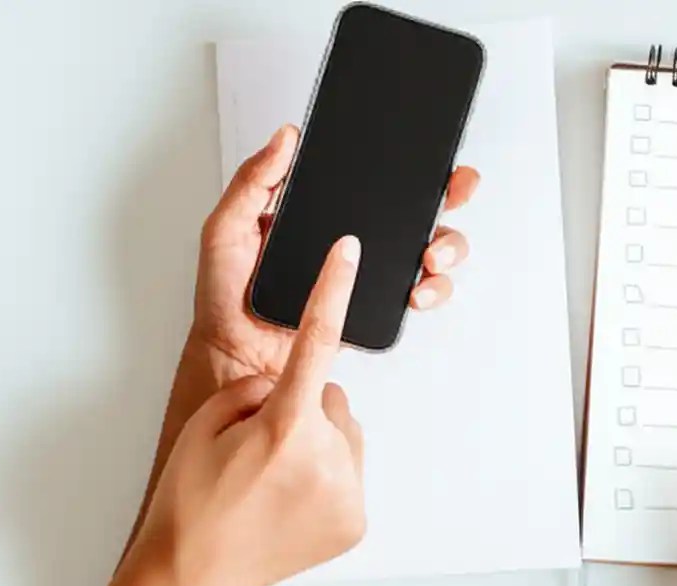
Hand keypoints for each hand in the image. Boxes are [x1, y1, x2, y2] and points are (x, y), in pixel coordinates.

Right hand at [132, 236, 366, 585]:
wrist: (194, 574)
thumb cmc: (191, 500)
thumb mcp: (208, 422)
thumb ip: (255, 386)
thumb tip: (290, 382)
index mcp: (285, 426)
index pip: (315, 341)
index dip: (331, 289)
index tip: (349, 250)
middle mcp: (327, 459)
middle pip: (329, 398)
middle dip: (299, 409)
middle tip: (258, 451)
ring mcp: (347, 494)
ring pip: (343, 434)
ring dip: (315, 443)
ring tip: (271, 480)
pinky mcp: (356, 520)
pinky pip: (348, 471)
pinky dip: (325, 478)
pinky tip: (289, 501)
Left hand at [193, 124, 478, 384]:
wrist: (237, 357)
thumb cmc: (225, 296)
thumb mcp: (226, 228)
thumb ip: (252, 182)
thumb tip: (286, 137)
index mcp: (326, 210)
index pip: (379, 178)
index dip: (416, 166)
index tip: (437, 160)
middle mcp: (357, 238)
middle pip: (421, 210)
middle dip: (449, 200)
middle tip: (451, 199)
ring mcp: (372, 274)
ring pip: (432, 252)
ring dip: (446, 248)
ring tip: (429, 258)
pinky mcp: (378, 308)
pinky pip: (420, 294)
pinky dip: (432, 291)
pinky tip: (416, 292)